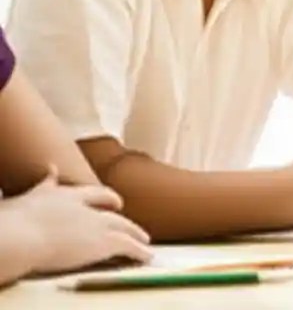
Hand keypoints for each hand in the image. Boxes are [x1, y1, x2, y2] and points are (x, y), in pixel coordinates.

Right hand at [6, 169, 151, 274]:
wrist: (20, 236)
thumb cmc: (14, 221)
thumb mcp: (30, 196)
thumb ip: (45, 184)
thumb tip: (51, 168)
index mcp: (65, 195)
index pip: (92, 193)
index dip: (105, 199)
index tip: (114, 201)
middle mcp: (85, 207)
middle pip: (111, 210)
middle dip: (122, 217)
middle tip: (130, 224)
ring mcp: (96, 224)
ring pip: (124, 228)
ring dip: (136, 235)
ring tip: (145, 242)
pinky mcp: (103, 242)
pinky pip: (128, 247)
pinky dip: (139, 251)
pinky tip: (147, 255)